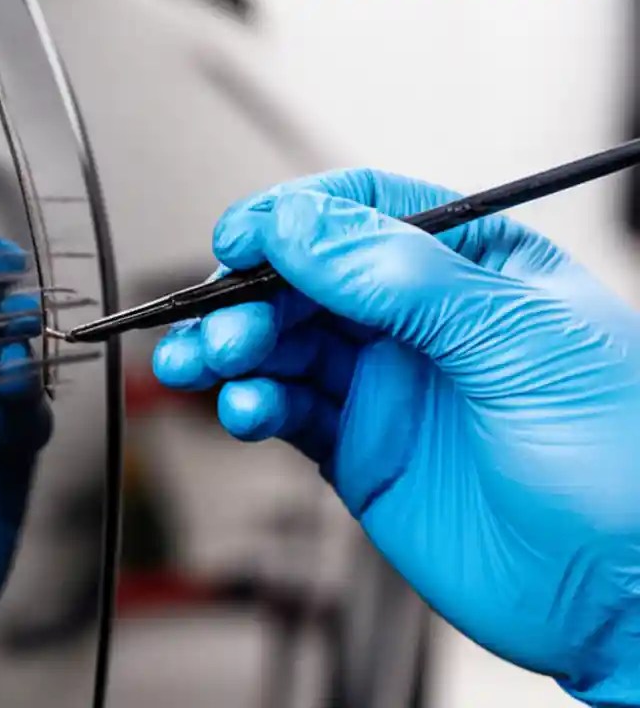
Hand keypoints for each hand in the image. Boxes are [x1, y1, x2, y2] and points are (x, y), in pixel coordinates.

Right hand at [151, 169, 639, 705]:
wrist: (624, 594)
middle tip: (223, 328)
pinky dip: (253, 406)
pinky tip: (246, 410)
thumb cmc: (621, 461)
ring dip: (233, 350)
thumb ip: (401, 277)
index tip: (242, 239)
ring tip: (207, 366)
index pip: (364, 210)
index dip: (294, 219)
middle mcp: (421, 320)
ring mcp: (387, 385)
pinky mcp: (359, 450)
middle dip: (248, 295)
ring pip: (282, 345)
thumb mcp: (516, 340)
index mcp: (472, 265)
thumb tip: (301, 225)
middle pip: (304, 280)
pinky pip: (287, 411)